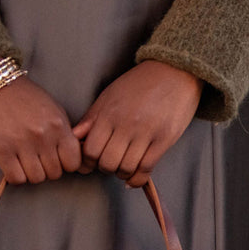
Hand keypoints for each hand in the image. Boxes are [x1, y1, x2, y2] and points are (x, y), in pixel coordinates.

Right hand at [0, 58, 81, 183]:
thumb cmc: (22, 96)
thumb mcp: (52, 109)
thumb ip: (63, 132)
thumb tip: (70, 157)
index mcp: (58, 125)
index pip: (73, 162)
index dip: (65, 164)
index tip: (57, 159)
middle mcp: (42, 136)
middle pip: (54, 173)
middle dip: (47, 168)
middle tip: (36, 158)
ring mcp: (21, 144)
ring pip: (36, 178)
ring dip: (30, 173)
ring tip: (23, 160)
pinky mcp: (1, 150)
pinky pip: (16, 178)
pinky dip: (15, 175)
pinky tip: (12, 163)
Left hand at [72, 61, 202, 187]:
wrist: (174, 71)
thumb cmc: (139, 84)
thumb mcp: (109, 96)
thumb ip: (91, 119)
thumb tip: (74, 137)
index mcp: (109, 113)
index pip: (90, 150)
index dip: (88, 161)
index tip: (93, 161)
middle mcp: (126, 124)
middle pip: (107, 163)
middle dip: (105, 168)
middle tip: (110, 162)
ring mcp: (146, 133)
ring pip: (126, 168)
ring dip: (122, 173)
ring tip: (123, 166)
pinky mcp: (164, 139)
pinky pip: (146, 168)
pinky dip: (138, 178)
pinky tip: (135, 176)